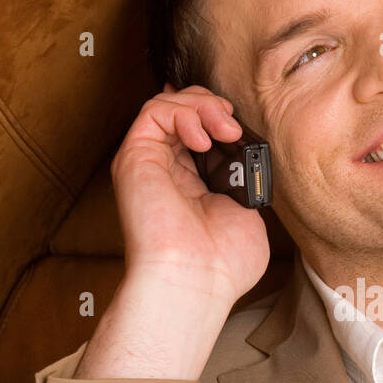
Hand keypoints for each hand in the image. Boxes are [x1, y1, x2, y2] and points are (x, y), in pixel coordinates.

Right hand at [110, 84, 270, 306]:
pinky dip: (182, 112)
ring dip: (201, 106)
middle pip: (184, 111)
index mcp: (194, 184)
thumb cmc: (222, 263)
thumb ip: (244, 182)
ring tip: (224, 130)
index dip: (219, 118)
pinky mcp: (134, 157)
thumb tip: (248, 157)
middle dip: (213, 107)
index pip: (201, 132)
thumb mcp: (248, 213)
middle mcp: (168, 171)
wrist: (196, 279)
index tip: (242, 132)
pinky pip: (153, 110)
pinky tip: (203, 139)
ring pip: (167, 104)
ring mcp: (150, 163)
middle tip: (234, 129)